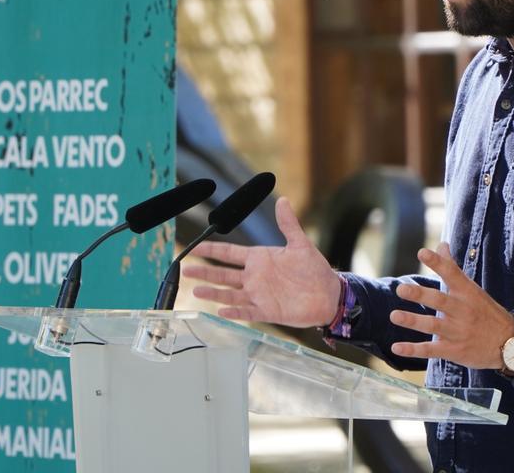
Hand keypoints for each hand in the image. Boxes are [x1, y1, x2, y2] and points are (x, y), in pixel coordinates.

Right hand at [182, 197, 342, 327]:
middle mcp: (254, 277)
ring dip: (213, 293)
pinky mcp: (266, 311)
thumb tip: (283, 200)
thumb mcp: (300, 244)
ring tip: (195, 291)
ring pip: (229, 294)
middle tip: (185, 270)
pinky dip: (233, 313)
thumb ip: (288, 224)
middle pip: (223, 275)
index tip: (195, 247)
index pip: (229, 253)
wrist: (328, 294)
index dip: (212, 250)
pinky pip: (245, 312)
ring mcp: (258, 295)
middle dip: (204, 273)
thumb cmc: (315, 269)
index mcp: (259, 258)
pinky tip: (220, 311)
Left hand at [390, 242, 513, 369]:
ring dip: (413, 321)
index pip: (452, 274)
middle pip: (440, 300)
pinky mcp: (454, 350)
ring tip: (394, 316)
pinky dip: (413, 350)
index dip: (437, 263)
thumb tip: (441, 245)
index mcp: (467, 293)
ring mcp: (458, 332)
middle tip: (401, 289)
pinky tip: (396, 347)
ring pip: (433, 325)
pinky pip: (431, 350)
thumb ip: (453, 268)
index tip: (422, 252)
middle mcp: (463, 311)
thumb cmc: (486, 312)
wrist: (510, 344)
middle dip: (420, 294)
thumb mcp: (473, 289)